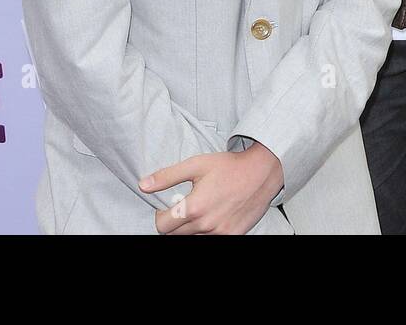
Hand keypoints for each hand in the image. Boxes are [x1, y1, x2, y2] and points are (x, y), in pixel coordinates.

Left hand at [143, 144, 284, 235]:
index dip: (161, 215)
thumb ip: (167, 176)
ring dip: (192, 227)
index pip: (161, 225)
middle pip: (175, 235)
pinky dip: (207, 231)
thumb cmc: (230, 166)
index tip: (170, 206)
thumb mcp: (197, 164)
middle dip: (176, 222)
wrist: (262, 172)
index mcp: (194, 207)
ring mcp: (220, 233)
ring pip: (192, 238)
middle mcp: (205, 224)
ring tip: (203, 208)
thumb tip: (143, 185)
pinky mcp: (232, 236)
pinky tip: (215, 215)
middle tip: (187, 206)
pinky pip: (210, 239)